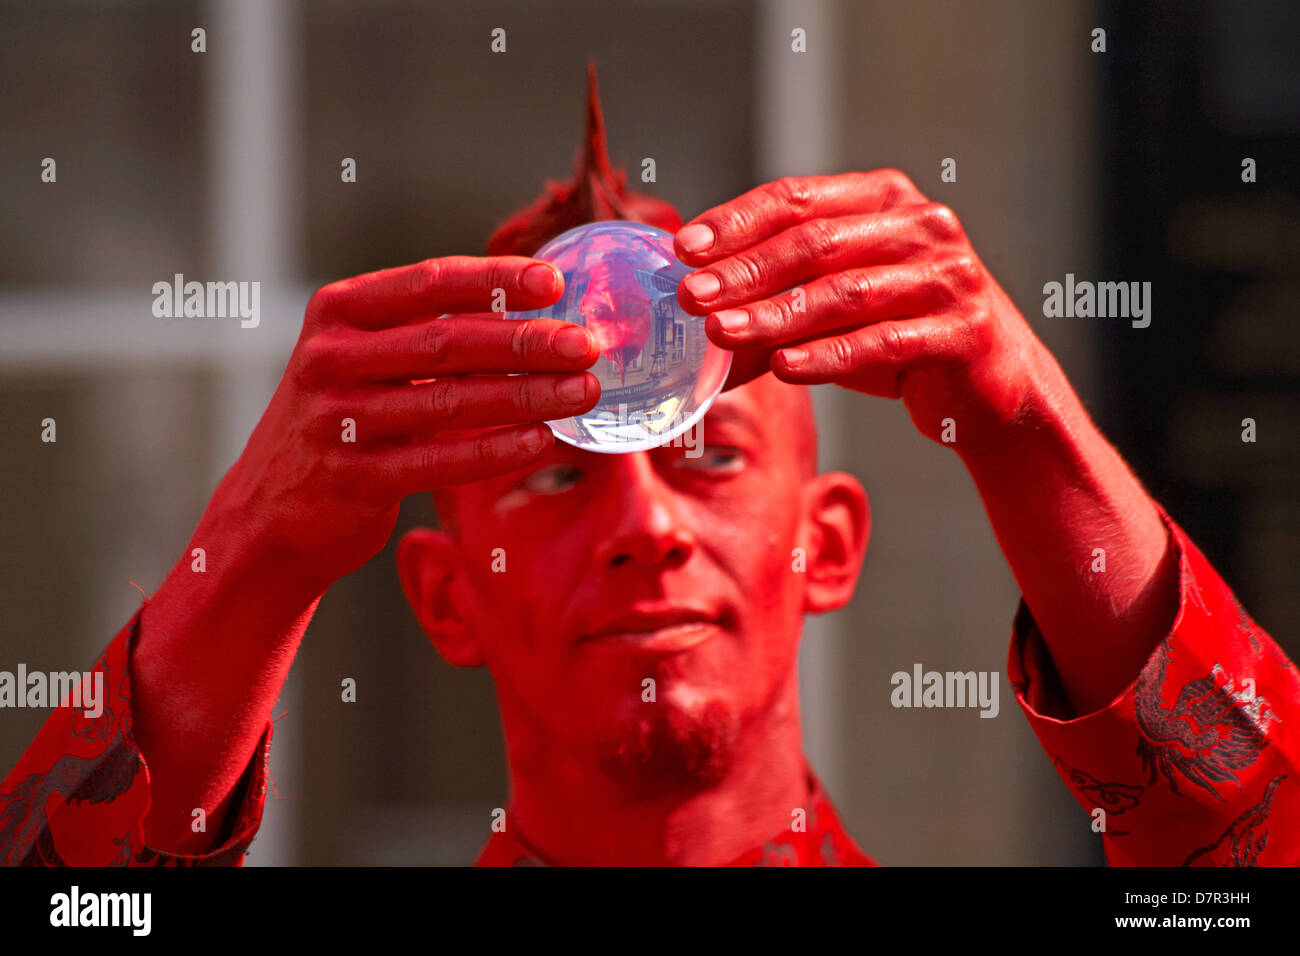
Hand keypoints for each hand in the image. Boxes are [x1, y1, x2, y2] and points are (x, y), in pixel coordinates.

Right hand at [213, 256, 599, 588]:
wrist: (269, 510)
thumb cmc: (341, 419)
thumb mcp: (361, 358)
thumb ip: (423, 331)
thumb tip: (531, 310)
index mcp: (338, 313)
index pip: (428, 283)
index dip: (495, 280)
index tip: (555, 283)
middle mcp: (331, 360)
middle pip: (447, 343)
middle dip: (525, 342)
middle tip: (585, 344)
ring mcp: (339, 421)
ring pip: (451, 403)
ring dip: (526, 396)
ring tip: (583, 391)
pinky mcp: (355, 479)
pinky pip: (440, 461)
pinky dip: (497, 451)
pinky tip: (542, 440)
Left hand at [674, 170, 1059, 454]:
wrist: (991, 389)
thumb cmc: (901, 338)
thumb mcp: (836, 308)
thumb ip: (777, 298)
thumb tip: (690, 313)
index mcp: (885, 200)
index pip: (797, 199)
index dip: (736, 221)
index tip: (683, 248)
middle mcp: (922, 226)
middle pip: (815, 242)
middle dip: (744, 271)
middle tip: (690, 296)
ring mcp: (948, 276)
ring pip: (844, 292)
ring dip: (774, 315)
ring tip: (720, 334)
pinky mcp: (963, 331)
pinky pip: (882, 343)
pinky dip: (827, 356)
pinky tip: (783, 367)